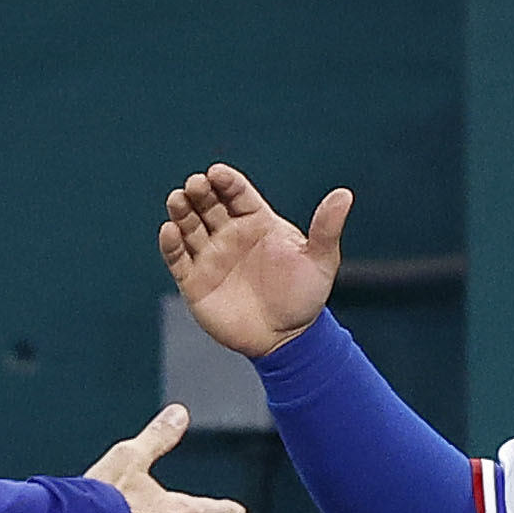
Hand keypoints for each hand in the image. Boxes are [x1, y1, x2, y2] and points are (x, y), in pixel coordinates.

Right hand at [160, 165, 348, 357]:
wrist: (287, 339)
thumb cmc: (304, 296)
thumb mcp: (320, 260)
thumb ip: (326, 228)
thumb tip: (344, 194)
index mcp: (257, 222)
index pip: (236, 194)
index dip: (226, 181)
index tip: (217, 173)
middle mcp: (230, 235)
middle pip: (208, 205)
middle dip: (200, 192)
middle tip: (195, 185)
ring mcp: (211, 257)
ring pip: (189, 227)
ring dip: (181, 212)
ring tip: (177, 200)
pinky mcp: (195, 282)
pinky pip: (178, 259)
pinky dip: (171, 245)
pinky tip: (169, 231)